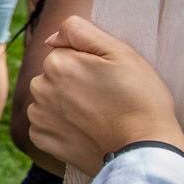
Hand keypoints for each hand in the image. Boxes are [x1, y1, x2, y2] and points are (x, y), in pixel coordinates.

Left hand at [26, 15, 183, 172]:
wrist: (144, 150)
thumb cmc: (139, 99)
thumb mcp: (121, 53)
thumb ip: (81, 32)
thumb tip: (52, 38)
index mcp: (57, 63)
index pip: (66, 52)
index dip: (88, 63)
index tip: (106, 78)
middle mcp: (41, 88)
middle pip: (54, 75)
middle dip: (73, 81)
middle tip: (104, 98)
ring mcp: (40, 116)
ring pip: (48, 99)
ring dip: (64, 104)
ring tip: (96, 116)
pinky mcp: (44, 140)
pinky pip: (45, 124)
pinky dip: (60, 126)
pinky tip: (84, 130)